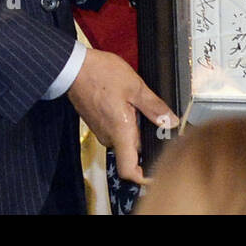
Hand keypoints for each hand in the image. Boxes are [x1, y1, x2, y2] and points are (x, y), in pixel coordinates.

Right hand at [67, 48, 175, 183]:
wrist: (74, 67)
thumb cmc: (101, 75)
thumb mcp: (135, 87)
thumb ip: (154, 107)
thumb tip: (171, 122)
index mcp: (119, 132)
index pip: (129, 170)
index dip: (143, 177)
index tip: (157, 173)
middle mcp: (109, 136)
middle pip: (132, 151)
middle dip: (147, 140)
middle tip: (162, 124)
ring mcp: (101, 130)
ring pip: (125, 138)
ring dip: (137, 127)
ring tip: (145, 108)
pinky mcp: (98, 122)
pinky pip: (117, 129)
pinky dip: (127, 121)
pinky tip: (132, 103)